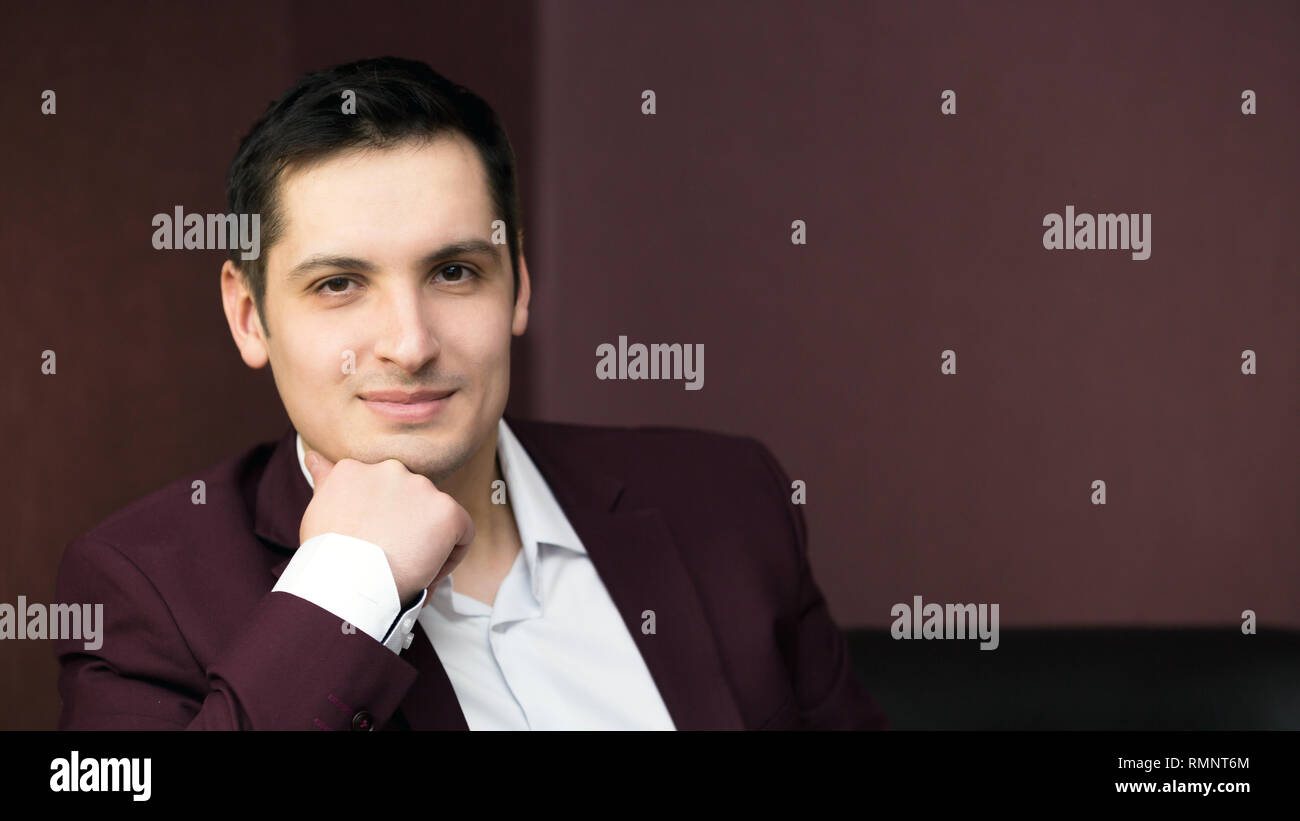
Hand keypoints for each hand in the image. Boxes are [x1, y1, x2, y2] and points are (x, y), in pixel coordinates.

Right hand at [299, 449, 474, 603]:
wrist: (346, 582)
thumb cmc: (327, 557)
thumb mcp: (319, 510)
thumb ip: (325, 479)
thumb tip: (314, 457)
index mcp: (356, 468)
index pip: (381, 488)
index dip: (381, 519)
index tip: (373, 543)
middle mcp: (390, 469)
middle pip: (410, 499)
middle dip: (405, 526)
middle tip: (390, 557)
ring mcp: (421, 487)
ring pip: (436, 515)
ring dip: (427, 539)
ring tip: (407, 568)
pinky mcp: (447, 510)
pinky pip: (462, 532)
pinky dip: (451, 554)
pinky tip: (428, 571)